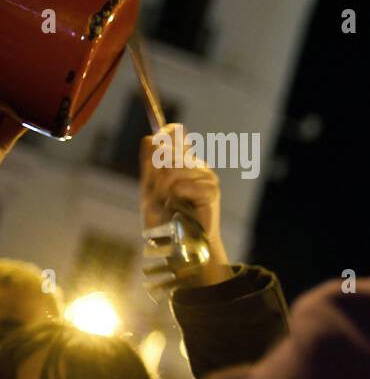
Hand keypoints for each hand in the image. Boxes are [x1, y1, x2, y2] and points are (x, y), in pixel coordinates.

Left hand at [139, 123, 231, 285]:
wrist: (180, 245)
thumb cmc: (166, 220)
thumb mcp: (150, 189)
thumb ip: (150, 165)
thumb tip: (148, 137)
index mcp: (185, 162)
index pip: (175, 133)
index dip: (164, 134)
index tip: (159, 141)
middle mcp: (198, 165)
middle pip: (167, 151)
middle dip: (156, 175)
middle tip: (160, 196)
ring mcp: (207, 177)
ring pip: (174, 168)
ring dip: (164, 190)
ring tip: (169, 205)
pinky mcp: (211, 191)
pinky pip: (181, 185)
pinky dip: (175, 199)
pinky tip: (181, 209)